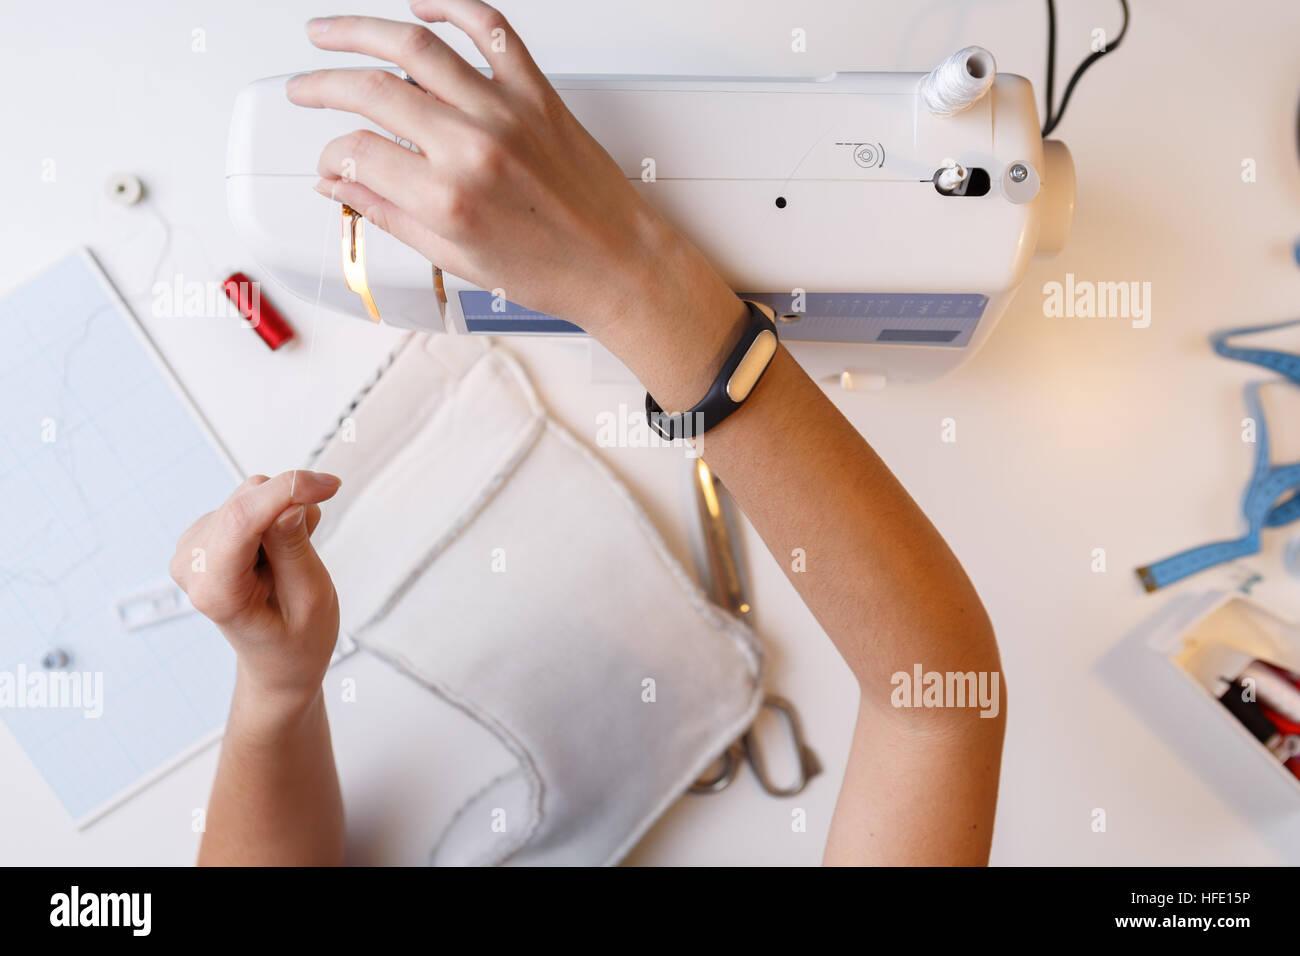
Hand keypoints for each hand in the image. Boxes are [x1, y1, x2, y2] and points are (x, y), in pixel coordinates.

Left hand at [169, 470, 341, 708]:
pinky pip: (247, 502)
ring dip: (284, 516)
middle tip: (309, 548)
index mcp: (215, 590)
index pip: (243, 518)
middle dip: (291, 509)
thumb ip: (294, 547)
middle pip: (248, 500)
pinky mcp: (203, 535)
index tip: (330, 486)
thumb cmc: (296, 641)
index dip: (288, 490)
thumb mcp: (311, 598)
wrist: (278, 661)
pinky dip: (274, 518)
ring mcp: (193, 548)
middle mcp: (192, 565)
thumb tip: (288, 502)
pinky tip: (279, 552)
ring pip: (250, 495)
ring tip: (292, 559)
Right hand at [285, 0, 738, 358]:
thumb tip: (340, 186)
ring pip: (418, 46)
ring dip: (361, 30)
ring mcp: (506, 112)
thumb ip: (390, 216)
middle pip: (373, 91)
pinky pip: (491, 28)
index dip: (332, 154)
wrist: (621, 265)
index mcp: (448, 199)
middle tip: (304, 86)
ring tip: (329, 31)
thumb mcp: (457, 259)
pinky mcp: (538, 93)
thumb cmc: (553, 270)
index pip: (357, 152)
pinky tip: (422, 7)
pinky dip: (451, 6)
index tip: (332, 160)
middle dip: (323, 84)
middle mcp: (473, 147)